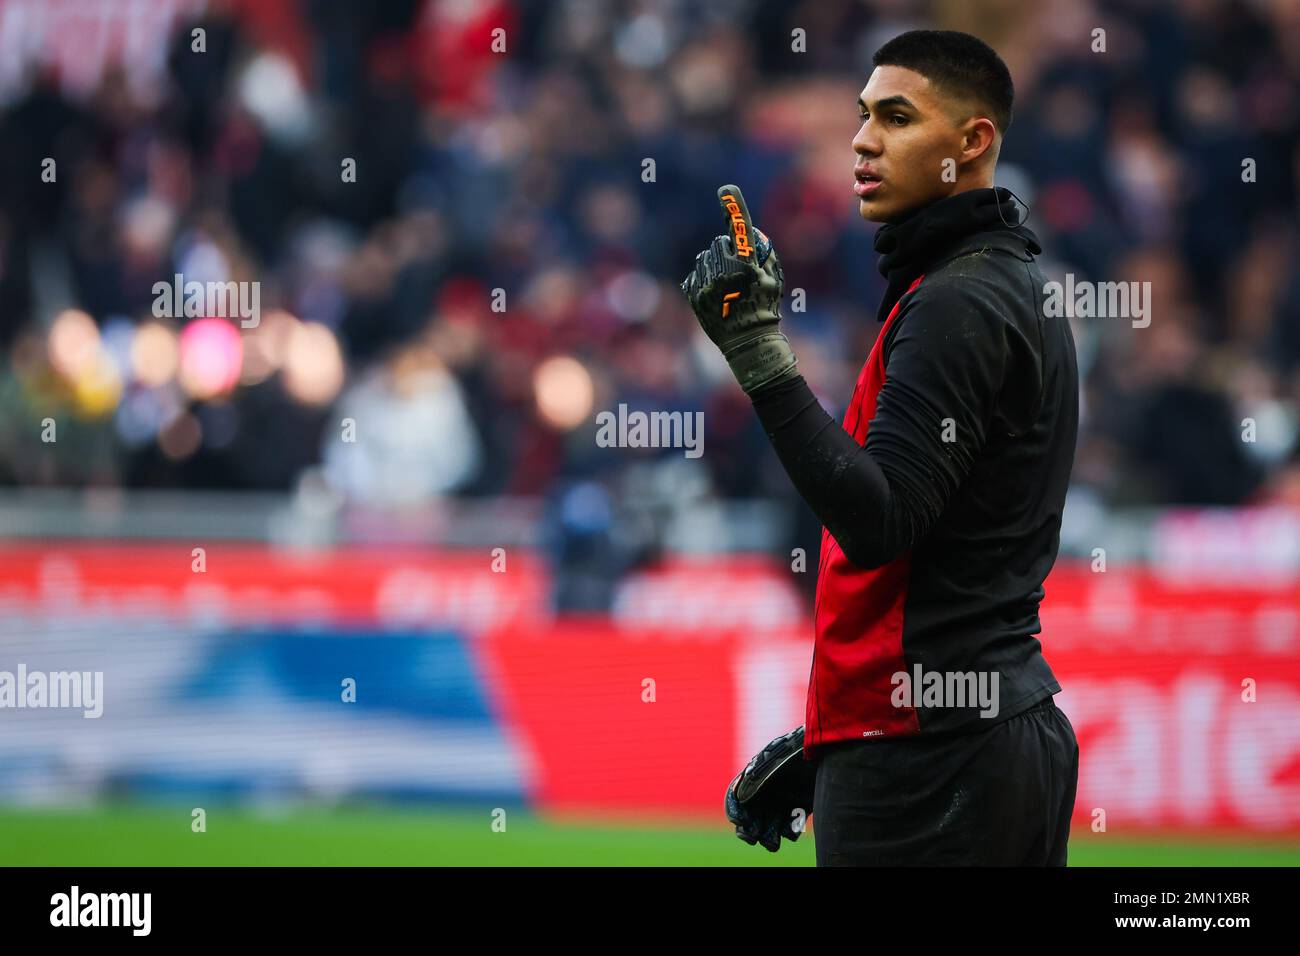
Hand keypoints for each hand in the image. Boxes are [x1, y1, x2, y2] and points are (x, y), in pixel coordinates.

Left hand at [680, 184, 798, 395]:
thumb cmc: (765, 308)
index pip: (740, 232)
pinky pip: (695, 274)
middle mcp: (725, 274)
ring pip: (705, 258)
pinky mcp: (694, 295)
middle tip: (737, 272)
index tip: (726, 190)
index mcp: (747, 267)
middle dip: (726, 251)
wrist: (747, 342)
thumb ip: (764, 252)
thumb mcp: (774, 279)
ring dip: (714, 265)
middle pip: (718, 244)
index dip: (735, 209)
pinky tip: (715, 295)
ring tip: (726, 286)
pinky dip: (703, 280)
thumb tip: (750, 231)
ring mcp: (707, 285)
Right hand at [724, 725, 815, 851]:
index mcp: (754, 778)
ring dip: (767, 837)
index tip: (741, 821)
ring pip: (768, 827)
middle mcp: (766, 792)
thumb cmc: (796, 750)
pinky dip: (789, 831)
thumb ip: (756, 776)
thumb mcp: (773, 760)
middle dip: (748, 831)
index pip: (736, 798)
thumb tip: (740, 798)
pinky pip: (790, 827)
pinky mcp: (800, 809)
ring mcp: (783, 801)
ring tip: (772, 843)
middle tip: (752, 836)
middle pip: (749, 818)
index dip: (734, 811)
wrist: (825, 748)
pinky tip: (794, 825)